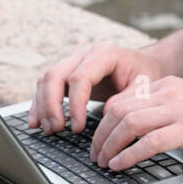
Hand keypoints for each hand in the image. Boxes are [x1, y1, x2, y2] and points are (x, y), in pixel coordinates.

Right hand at [28, 44, 166, 134]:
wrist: (146, 65)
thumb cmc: (146, 75)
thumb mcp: (144, 87)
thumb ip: (126, 99)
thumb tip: (105, 113)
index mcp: (104, 54)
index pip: (80, 77)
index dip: (75, 103)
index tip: (77, 127)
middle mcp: (85, 55)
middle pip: (56, 75)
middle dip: (51, 104)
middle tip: (57, 129)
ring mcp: (74, 62)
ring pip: (47, 80)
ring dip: (43, 106)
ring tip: (48, 129)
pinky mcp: (68, 74)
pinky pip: (47, 86)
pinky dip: (40, 104)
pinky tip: (36, 122)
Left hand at [89, 76, 182, 170]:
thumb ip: (167, 108)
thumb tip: (139, 127)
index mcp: (169, 85)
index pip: (123, 98)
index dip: (104, 120)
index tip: (98, 138)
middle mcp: (171, 92)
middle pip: (119, 109)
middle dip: (100, 134)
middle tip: (94, 154)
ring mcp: (180, 109)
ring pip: (129, 123)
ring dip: (110, 145)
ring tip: (103, 162)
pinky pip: (150, 141)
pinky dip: (130, 154)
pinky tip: (121, 165)